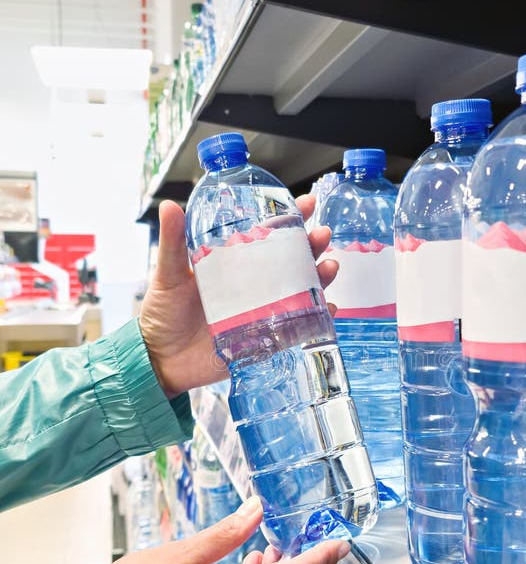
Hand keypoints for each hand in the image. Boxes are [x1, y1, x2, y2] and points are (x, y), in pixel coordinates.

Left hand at [139, 195, 337, 398]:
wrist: (158, 360)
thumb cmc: (162, 314)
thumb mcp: (168, 274)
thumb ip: (173, 243)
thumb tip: (170, 206)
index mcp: (233, 264)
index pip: (267, 235)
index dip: (289, 219)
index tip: (306, 203)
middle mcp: (252, 286)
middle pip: (292, 262)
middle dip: (312, 246)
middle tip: (322, 235)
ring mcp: (262, 312)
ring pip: (301, 292)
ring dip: (320, 279)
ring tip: (329, 266)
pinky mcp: (265, 339)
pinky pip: (297, 328)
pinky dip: (318, 318)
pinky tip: (329, 309)